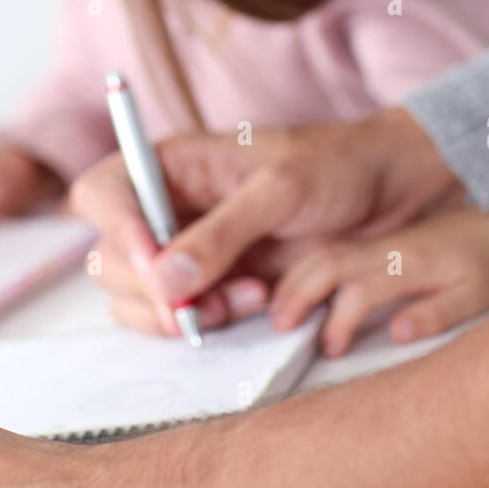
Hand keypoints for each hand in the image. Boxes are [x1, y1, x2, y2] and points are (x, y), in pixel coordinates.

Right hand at [69, 108, 461, 334]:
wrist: (387, 193)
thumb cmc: (334, 168)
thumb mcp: (281, 189)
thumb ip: (222, 232)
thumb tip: (164, 279)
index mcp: (172, 163)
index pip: (101, 192)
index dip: (116, 230)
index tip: (158, 266)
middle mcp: (167, 207)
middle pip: (109, 256)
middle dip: (151, 288)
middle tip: (204, 302)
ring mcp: (186, 251)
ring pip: (137, 298)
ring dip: (181, 313)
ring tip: (250, 297)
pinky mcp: (212, 286)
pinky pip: (177, 319)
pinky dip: (208, 323)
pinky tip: (260, 302)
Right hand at [269, 203, 488, 355]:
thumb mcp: (476, 296)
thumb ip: (436, 314)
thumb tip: (396, 333)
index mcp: (411, 261)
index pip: (362, 290)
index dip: (339, 322)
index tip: (331, 349)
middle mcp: (387, 247)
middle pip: (329, 263)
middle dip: (298, 293)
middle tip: (279, 326)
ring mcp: (379, 240)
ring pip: (324, 253)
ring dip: (296, 280)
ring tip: (278, 312)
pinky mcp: (376, 241)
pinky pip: (332, 250)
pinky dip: (306, 268)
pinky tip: (294, 288)